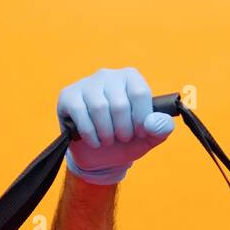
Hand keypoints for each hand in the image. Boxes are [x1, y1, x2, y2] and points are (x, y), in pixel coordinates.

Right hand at [56, 67, 174, 184]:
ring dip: (106, 133)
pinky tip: (94, 141)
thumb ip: (161, 128)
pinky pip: (80, 112)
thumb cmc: (126, 139)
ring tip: (108, 141)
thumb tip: (155, 122)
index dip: (141, 119)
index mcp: (131, 78)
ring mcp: (87, 83)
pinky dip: (90, 133)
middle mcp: (109, 75)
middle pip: (120, 104)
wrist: (99, 154)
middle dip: (123, 130)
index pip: (140, 93)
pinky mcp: (68, 95)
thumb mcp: (149, 137)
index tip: (140, 133)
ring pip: (99, 108)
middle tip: (122, 139)